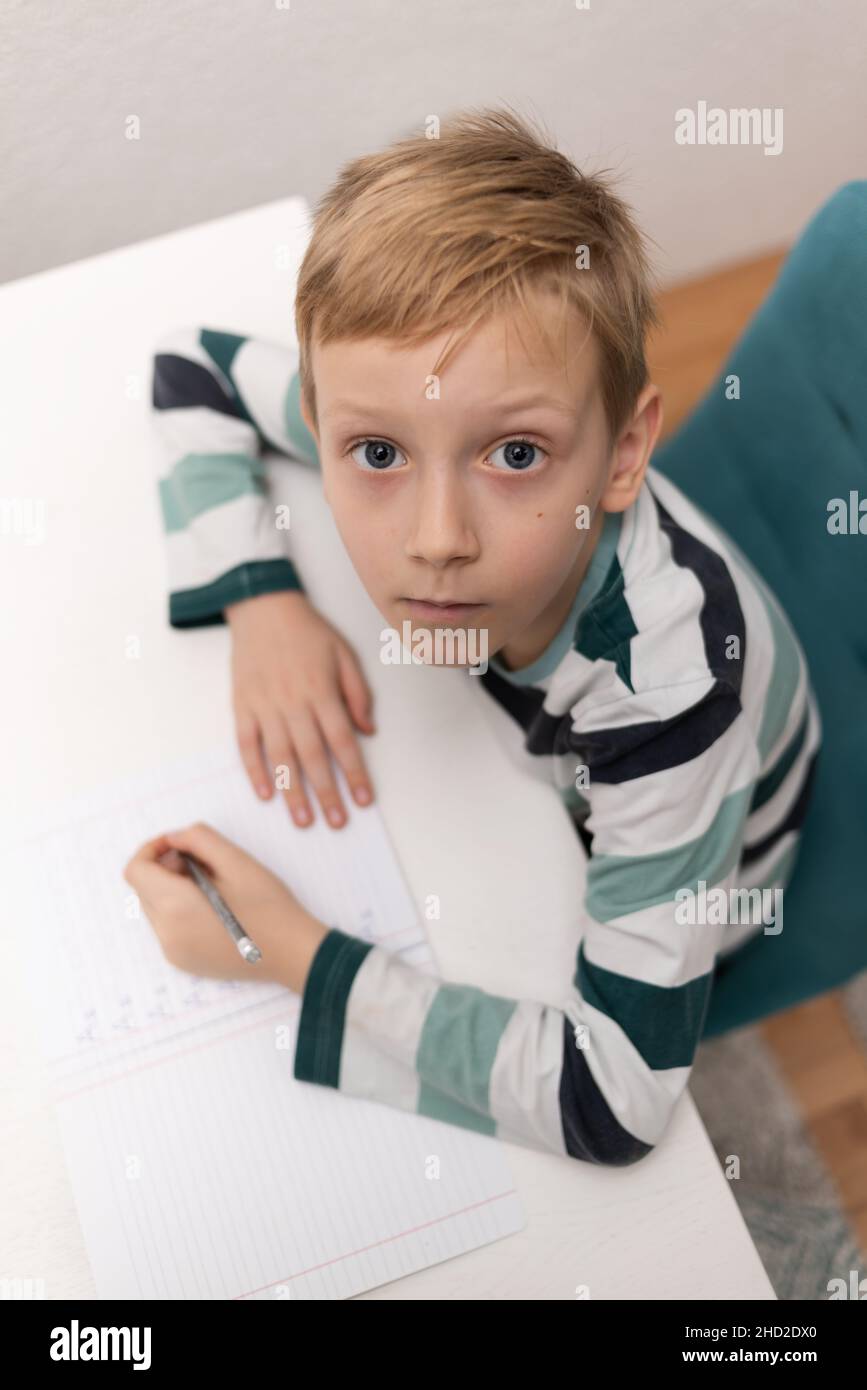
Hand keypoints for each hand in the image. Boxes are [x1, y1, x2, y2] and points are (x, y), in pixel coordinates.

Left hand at [123, 822, 328, 992]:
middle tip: (204, 862)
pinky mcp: (184, 962)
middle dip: (165, 867)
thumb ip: (198, 840)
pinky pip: (168, 927)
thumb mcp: (236, 861)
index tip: (178, 844)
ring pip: (155, 907)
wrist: (293, 954)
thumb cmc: (270, 907)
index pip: (136, 870)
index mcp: (176, 908)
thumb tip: (174, 838)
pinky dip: (179, 910)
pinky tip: (214, 907)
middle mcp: (167, 935)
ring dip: (172, 889)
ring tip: (212, 885)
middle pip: (144, 888)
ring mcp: (173, 952)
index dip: (152, 849)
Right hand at [224, 590, 375, 828]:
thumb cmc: (307, 631)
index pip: (343, 741)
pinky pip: (246, 744)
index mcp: (322, 691)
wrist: (262, 606)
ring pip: (280, 756)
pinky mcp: (242, 706)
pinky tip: (265, 793)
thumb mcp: (345, 654)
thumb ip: (358, 694)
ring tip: (302, 819)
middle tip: (335, 822)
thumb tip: (367, 732)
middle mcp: (294, 702)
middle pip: (313, 756)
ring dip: (292, 791)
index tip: (363, 800)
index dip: (355, 774)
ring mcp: (265, 706)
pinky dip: (254, 770)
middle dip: (326, 793)